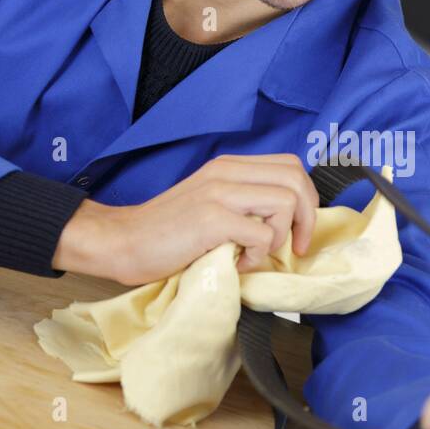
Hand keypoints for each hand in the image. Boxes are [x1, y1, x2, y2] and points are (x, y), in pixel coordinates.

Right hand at [52, 153, 317, 284]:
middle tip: (292, 247)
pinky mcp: (212, 219)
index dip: (306, 199)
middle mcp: (227, 172)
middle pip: (296, 180)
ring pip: (285, 203)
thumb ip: (244, 202)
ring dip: (278, 237)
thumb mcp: (211, 203)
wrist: (122, 241)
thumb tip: (288, 220)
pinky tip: (235, 262)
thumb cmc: (167, 232)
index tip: (298, 231)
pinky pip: (261, 235)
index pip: (291, 166)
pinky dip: (257, 256)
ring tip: (253, 253)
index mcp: (229, 166)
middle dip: (305, 218)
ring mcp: (219, 193)